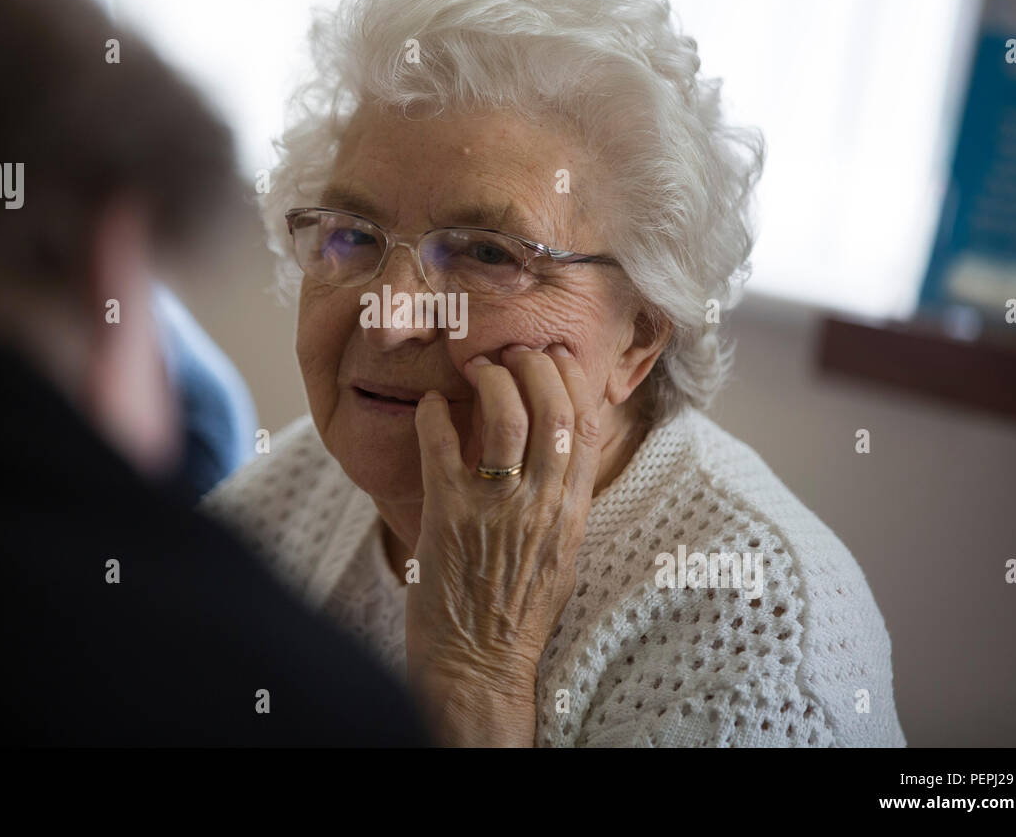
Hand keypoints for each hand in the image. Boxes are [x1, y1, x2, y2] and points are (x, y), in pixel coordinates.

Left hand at [405, 342, 600, 745]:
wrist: (478, 662)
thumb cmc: (517, 608)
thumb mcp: (562, 551)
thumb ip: (562, 498)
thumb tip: (557, 446)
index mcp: (572, 511)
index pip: (586, 424)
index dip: (570, 378)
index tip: (552, 357)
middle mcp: (541, 504)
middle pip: (551, 408)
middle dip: (532, 366)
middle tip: (510, 353)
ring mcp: (495, 508)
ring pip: (504, 417)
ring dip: (490, 379)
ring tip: (475, 369)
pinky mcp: (448, 514)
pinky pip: (440, 445)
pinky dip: (433, 414)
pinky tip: (429, 405)